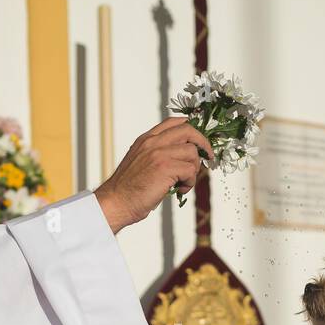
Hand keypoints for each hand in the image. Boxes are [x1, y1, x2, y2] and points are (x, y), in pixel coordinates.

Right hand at [94, 116, 213, 232]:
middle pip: (188, 130)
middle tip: (208, 157)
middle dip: (203, 143)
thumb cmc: (129, 188)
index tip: (199, 141)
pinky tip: (180, 190)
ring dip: (193, 170)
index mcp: (146, 139)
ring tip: (183, 182)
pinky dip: (189, 183)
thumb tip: (184, 156)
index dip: (191, 129)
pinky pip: (190, 170)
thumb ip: (158, 154)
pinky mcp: (165, 168)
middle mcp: (153, 142)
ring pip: (192, 152)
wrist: (117, 201)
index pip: (173, 122)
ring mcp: (159, 153)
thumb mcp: (141, 162)